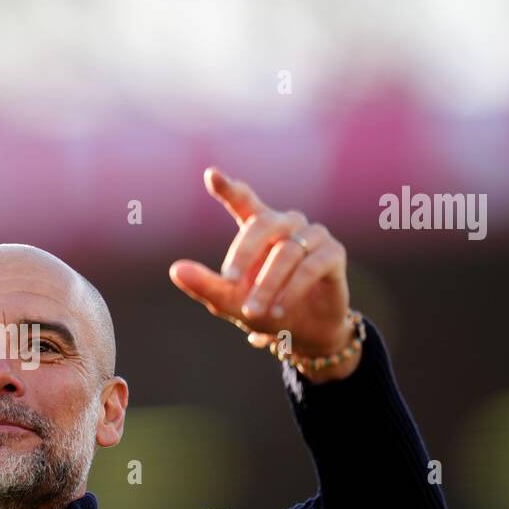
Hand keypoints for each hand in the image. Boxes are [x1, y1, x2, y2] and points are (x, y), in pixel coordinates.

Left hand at [169, 167, 353, 367]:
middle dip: (243, 253)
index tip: (211, 175)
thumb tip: (175, 269)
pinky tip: (278, 310)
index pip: (244, 201)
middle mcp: (287, 225)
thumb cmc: (264, 308)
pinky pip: (310, 266)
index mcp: (259, 229)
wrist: (304, 333)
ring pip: (286, 251)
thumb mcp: (229, 301)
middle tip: (228, 280)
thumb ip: (205, 284)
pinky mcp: (333, 254)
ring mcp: (313, 236)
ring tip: (253, 312)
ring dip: (267, 284)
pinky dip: (292, 289)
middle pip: (263, 224)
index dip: (228, 188)